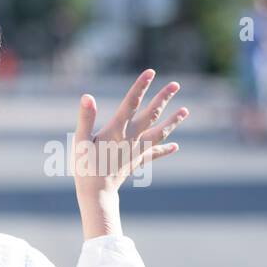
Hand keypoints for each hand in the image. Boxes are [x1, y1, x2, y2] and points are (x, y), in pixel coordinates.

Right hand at [73, 69, 187, 238]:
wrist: (96, 194)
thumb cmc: (85, 166)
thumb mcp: (80, 141)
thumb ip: (85, 118)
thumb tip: (87, 96)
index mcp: (116, 130)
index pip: (130, 103)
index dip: (140, 87)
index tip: (151, 72)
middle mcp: (131, 138)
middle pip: (150, 115)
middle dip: (163, 99)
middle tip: (176, 85)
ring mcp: (136, 150)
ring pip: (159, 133)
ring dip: (172, 121)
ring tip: (186, 111)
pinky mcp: (137, 161)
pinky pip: (154, 153)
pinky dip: (165, 149)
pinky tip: (176, 146)